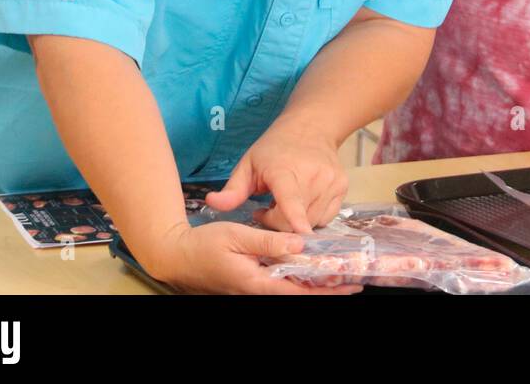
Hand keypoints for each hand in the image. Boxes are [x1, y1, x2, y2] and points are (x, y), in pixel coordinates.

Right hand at [143, 221, 361, 294]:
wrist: (175, 255)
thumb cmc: (203, 245)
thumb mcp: (237, 236)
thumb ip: (268, 242)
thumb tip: (300, 244)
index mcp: (255, 282)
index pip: (298, 291)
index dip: (326, 290)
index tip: (349, 285)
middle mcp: (257, 290)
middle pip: (298, 293)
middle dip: (326, 289)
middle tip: (353, 281)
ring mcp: (253, 288)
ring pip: (290, 288)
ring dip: (313, 282)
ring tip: (339, 274)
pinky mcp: (250, 282)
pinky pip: (279, 282)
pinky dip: (297, 276)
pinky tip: (308, 266)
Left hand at [203, 120, 348, 233]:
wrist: (312, 126)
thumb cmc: (275, 149)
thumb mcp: (248, 164)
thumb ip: (232, 190)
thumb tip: (211, 204)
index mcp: (285, 170)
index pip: (291, 198)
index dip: (295, 218)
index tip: (300, 234)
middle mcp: (313, 175)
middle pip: (295, 220)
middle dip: (278, 223)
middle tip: (267, 208)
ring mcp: (331, 181)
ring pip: (312, 222)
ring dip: (295, 222)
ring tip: (285, 204)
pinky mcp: (342, 187)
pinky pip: (326, 217)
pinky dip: (312, 217)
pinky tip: (302, 203)